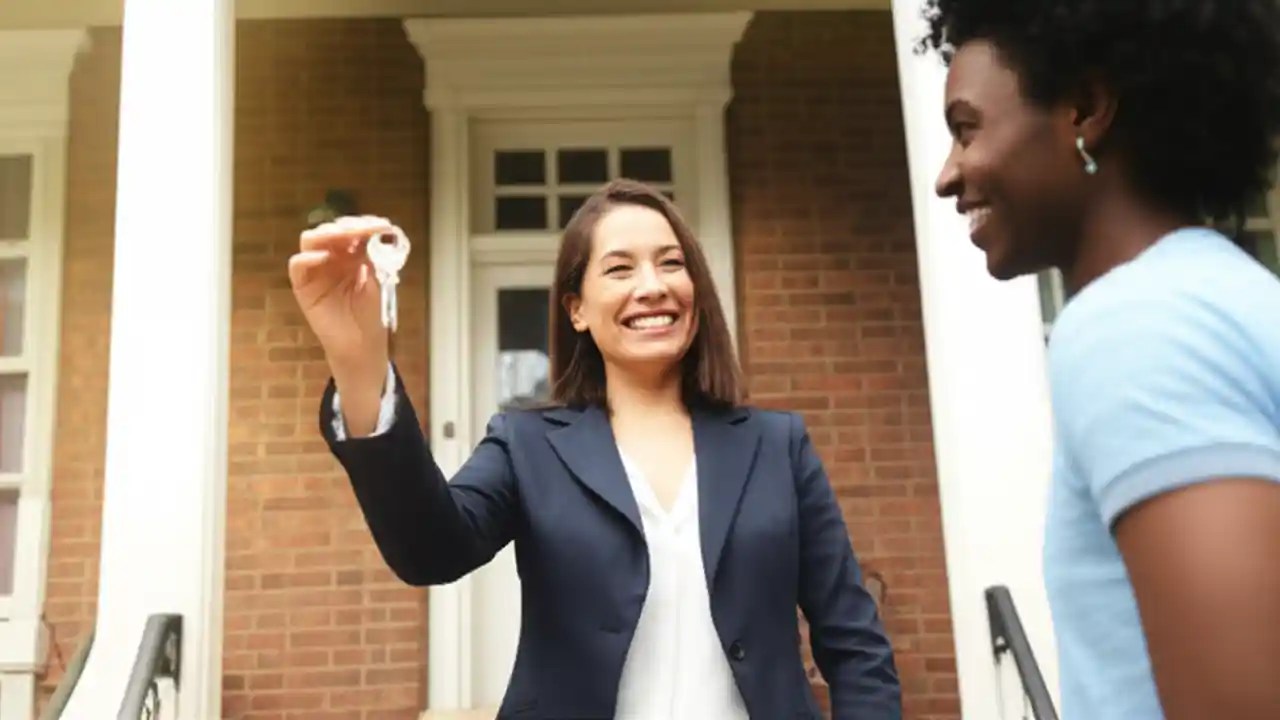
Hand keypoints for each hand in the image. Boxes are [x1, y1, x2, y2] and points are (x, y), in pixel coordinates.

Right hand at [289, 216, 393, 429]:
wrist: (361, 345)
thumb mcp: (376, 281)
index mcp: (350, 254)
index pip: (352, 231)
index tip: (382, 225)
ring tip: (344, 235)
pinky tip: (325, 257)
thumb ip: (371, 257)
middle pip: (331, 231)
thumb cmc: (370, 315)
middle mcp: (331, 258)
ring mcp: (315, 270)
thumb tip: (374, 232)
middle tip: (363, 228)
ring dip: (327, 234)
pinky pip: (297, 266)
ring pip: (311, 241)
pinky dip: (307, 258)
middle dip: (347, 227)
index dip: (365, 224)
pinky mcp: (303, 286)